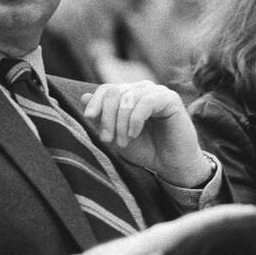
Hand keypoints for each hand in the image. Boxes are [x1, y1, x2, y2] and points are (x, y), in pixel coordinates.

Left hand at [80, 81, 211, 186]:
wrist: (172, 165)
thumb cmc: (147, 150)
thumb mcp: (117, 134)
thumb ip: (103, 117)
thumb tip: (84, 97)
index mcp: (130, 95)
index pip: (107, 89)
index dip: (96, 102)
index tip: (89, 118)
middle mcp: (143, 89)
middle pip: (115, 92)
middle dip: (107, 117)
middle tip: (107, 139)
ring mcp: (157, 92)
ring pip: (128, 98)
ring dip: (121, 123)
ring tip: (122, 142)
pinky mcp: (170, 99)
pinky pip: (146, 102)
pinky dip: (135, 120)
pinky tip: (134, 134)